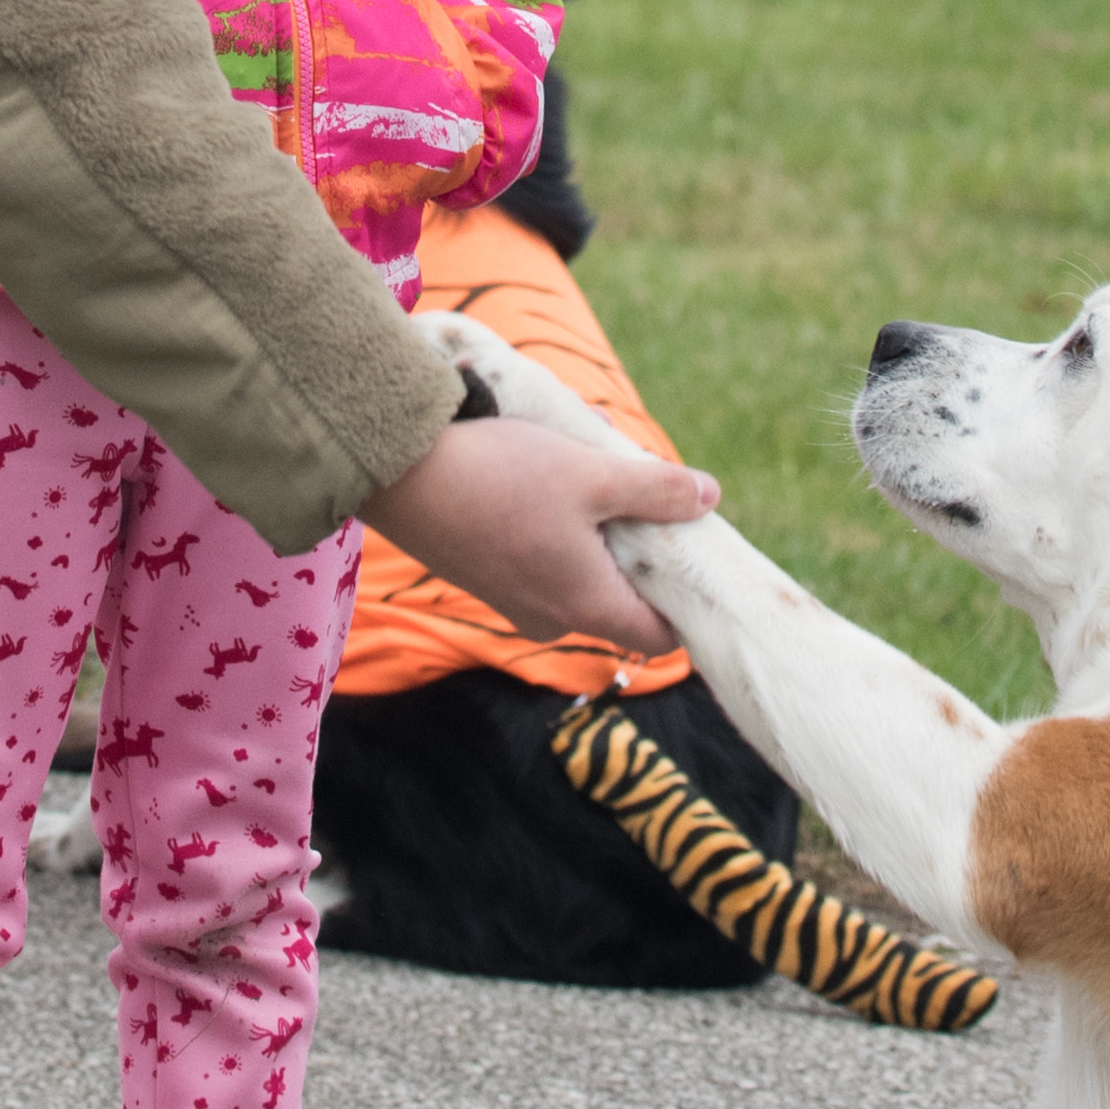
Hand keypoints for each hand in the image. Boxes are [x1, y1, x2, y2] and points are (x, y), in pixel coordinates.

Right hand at [366, 417, 718, 656]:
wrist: (399, 474)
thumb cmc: (503, 477)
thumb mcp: (594, 475)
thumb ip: (657, 491)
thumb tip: (709, 498)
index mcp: (586, 606)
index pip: (659, 636)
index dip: (685, 602)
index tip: (693, 554)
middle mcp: (551, 619)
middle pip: (619, 599)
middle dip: (637, 548)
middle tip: (642, 492)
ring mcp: (513, 602)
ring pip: (579, 574)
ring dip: (595, 531)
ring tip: (592, 472)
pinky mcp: (486, 577)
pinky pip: (542, 562)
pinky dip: (558, 529)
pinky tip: (549, 477)